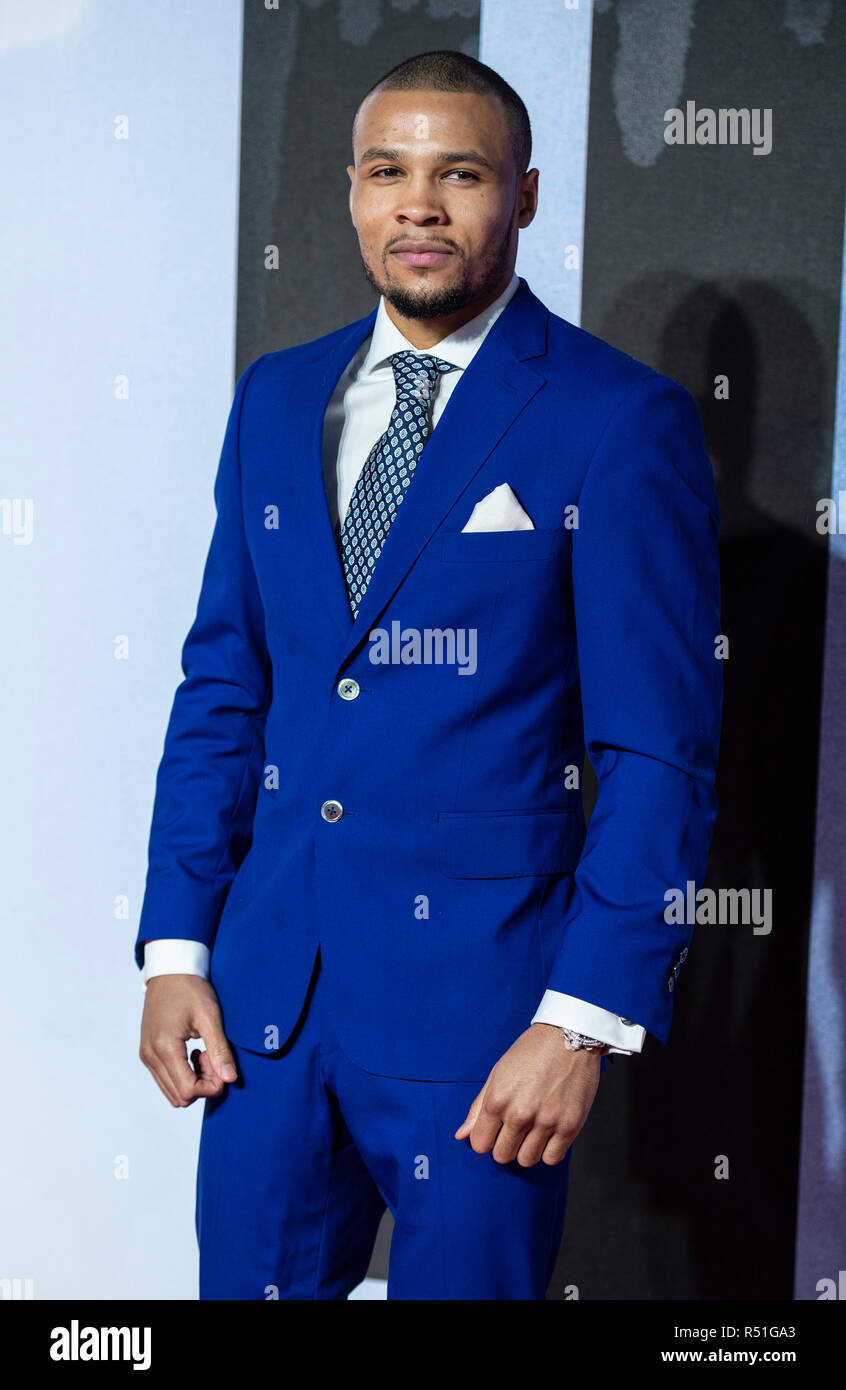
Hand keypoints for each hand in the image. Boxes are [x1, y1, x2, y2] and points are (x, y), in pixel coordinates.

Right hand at [139, 975, 237, 1106]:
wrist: (170, 971)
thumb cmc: (190, 989)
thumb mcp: (210, 1016)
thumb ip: (220, 1050)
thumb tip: (230, 1080)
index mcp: (164, 1047)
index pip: (187, 1091)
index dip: (210, 1086)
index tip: (220, 1062)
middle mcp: (150, 1056)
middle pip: (179, 1097)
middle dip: (203, 1084)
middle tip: (213, 1056)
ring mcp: (146, 1056)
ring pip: (172, 1092)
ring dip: (194, 1081)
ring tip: (205, 1053)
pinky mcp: (148, 1053)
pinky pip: (166, 1079)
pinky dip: (184, 1075)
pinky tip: (195, 1053)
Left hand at [454, 1023, 605, 1166]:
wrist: (569, 1036)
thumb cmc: (531, 1052)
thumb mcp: (497, 1074)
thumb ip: (478, 1107)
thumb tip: (461, 1135)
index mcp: (497, 1099)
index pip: (480, 1144)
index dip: (486, 1138)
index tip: (495, 1130)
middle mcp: (520, 1114)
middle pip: (502, 1156)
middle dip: (505, 1146)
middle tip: (514, 1129)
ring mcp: (546, 1122)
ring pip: (527, 1160)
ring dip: (527, 1150)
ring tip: (532, 1131)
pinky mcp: (570, 1126)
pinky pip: (552, 1158)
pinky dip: (548, 1151)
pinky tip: (548, 1134)